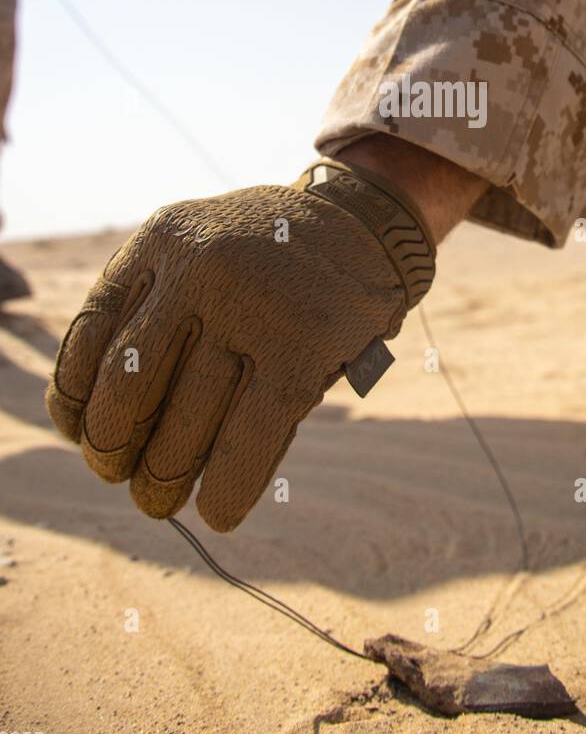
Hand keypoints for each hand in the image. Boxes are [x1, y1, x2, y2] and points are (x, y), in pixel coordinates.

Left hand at [45, 158, 435, 531]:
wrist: (364, 222)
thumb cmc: (265, 256)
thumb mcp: (199, 248)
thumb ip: (149, 308)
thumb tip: (91, 427)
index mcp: (163, 240)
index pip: (89, 337)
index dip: (73, 400)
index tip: (78, 430)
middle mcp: (200, 268)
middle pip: (126, 390)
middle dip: (110, 450)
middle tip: (118, 475)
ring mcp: (254, 308)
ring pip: (182, 428)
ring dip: (161, 482)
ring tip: (160, 499)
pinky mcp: (303, 349)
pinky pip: (248, 443)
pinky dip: (227, 492)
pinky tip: (219, 512)